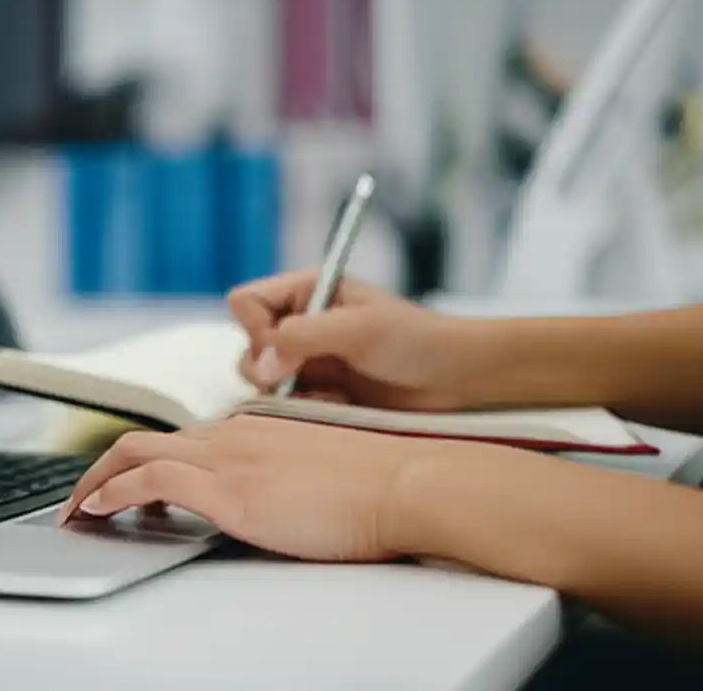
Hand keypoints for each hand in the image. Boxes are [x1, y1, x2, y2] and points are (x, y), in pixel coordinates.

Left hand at [57, 415, 454, 561]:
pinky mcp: (231, 489)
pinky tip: (98, 510)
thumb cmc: (378, 486)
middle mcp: (233, 435)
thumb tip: (271, 504)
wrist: (406, 483)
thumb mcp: (318, 475)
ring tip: (77, 511)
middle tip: (81, 499)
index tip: (121, 486)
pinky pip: (151, 480)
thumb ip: (283, 480)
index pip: (179, 440)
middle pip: (144, 440)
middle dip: (100, 469)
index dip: (140, 463)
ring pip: (136, 452)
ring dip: (95, 482)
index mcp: (254, 430)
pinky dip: (113, 492)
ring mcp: (229, 459)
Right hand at [227, 272, 478, 410]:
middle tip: (299, 377)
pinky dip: (303, 410)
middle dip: (267, 368)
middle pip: (246, 346)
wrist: (457, 379)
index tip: (284, 347)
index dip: (255, 327)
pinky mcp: (318, 394)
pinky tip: (336, 406)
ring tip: (327, 395)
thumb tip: (262, 362)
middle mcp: (300, 324)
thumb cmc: (417, 340)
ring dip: (286, 394)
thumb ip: (303, 336)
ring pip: (261, 382)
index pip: (245, 302)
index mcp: (306, 292)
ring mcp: (307, 362)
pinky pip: (285, 407)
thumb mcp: (359, 329)